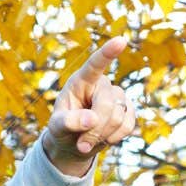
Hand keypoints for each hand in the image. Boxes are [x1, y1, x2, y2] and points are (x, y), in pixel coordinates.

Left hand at [42, 36, 137, 176]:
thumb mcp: (56, 127)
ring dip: (102, 136)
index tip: (121, 41)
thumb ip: (69, 121)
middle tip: (81, 144)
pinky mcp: (128, 110)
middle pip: (107, 104)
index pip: (95, 64)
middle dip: (94, 129)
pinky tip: (103, 139)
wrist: (74, 143)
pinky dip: (114, 138)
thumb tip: (91, 120)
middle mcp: (102, 84)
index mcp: (82, 80)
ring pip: (119, 116)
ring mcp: (118, 96)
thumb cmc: (62, 129)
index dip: (107, 53)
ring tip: (87, 142)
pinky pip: (128, 125)